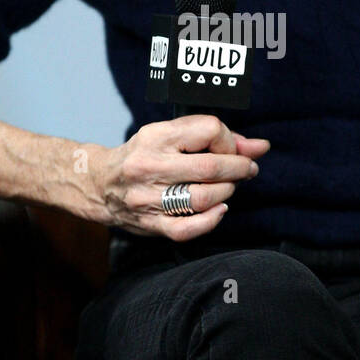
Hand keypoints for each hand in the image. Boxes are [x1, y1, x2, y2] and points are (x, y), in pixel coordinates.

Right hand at [95, 114, 269, 240]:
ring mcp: (148, 198)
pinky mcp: (150, 223)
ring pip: (202, 198)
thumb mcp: (171, 135)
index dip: (229, 140)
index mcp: (156, 136)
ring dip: (226, 192)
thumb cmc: (142, 155)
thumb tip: (260, 147)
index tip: (231, 147)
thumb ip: (214, 138)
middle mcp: (150, 165)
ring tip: (228, 186)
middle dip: (238, 169)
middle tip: (246, 169)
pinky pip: (187, 229)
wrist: (99, 183)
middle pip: (209, 167)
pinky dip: (211, 220)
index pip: (209, 130)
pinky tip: (219, 210)